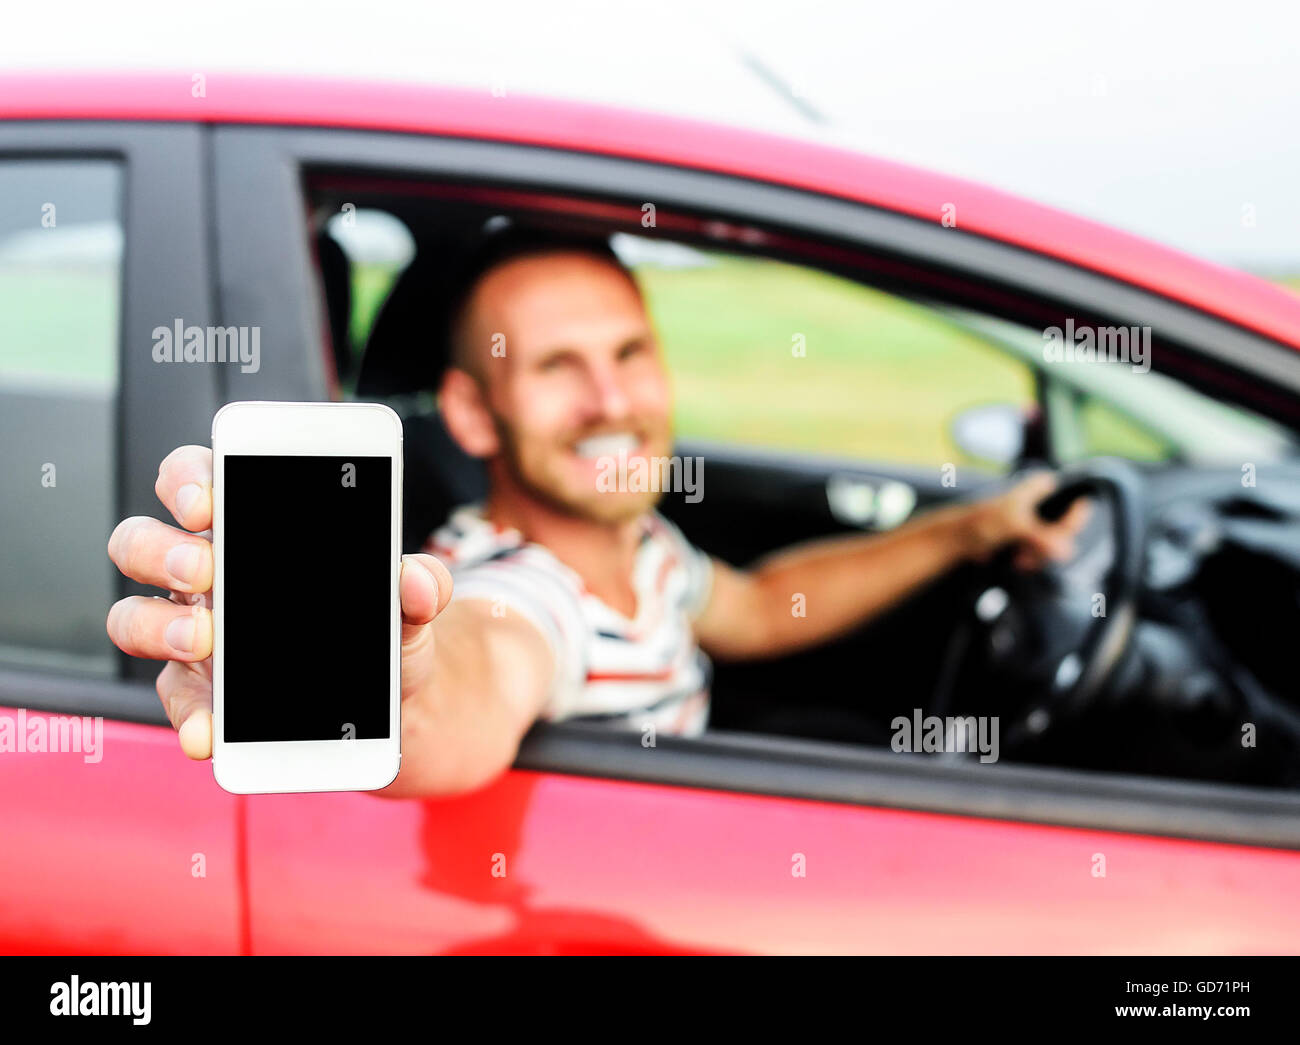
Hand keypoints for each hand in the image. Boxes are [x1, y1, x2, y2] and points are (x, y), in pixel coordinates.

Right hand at [106, 445, 453, 759]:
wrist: (390, 698)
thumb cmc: (385, 623)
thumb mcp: (410, 601)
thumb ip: (421, 584)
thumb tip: (416, 582)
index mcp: (250, 528)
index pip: (196, 480)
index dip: (187, 479)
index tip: (206, 500)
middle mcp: (207, 574)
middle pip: (142, 542)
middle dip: (162, 550)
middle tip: (205, 568)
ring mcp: (193, 633)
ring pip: (134, 616)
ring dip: (159, 626)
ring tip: (205, 640)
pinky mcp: (199, 691)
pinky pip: (175, 699)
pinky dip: (190, 715)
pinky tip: (211, 730)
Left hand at [962, 471, 1090, 569]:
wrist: (960, 539)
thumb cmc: (982, 521)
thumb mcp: (1014, 525)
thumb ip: (1040, 537)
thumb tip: (1065, 551)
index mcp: (1042, 488)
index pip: (1074, 501)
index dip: (1076, 518)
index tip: (1061, 533)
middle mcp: (1042, 504)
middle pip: (1066, 530)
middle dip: (1050, 545)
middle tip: (1031, 549)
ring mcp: (1036, 525)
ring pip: (1055, 547)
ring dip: (1038, 556)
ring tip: (1019, 556)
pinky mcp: (1029, 542)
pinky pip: (1042, 556)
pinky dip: (1031, 561)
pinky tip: (1017, 560)